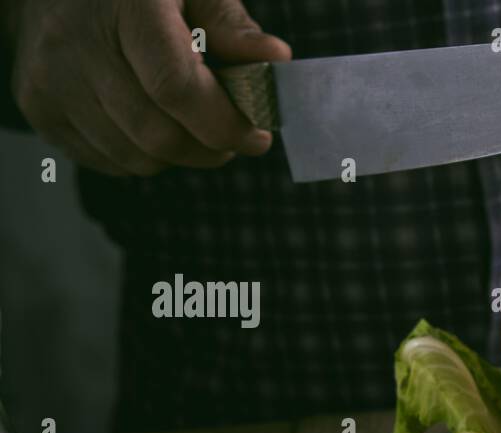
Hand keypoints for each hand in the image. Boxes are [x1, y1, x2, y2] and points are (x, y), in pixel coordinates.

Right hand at [4, 0, 290, 175]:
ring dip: (178, 156)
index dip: (223, 124)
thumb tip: (276, 59)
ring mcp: (50, 79)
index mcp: (125, 7)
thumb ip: (232, 27)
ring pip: (137, 158)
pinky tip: (148, 122)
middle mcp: (76, 43)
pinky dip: (142, 156)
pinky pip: (109, 163)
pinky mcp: (38, 108)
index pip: (176, 87)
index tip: (257, 136)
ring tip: (188, 125)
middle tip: (230, 137)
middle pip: (159, 135)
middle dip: (209, 148)